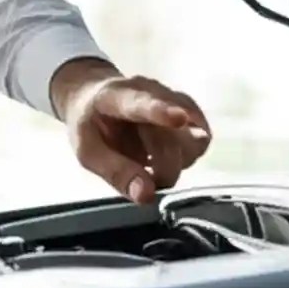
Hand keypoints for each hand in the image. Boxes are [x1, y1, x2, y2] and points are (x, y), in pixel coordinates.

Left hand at [51, 58, 211, 204]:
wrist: (93, 98)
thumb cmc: (89, 124)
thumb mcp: (87, 151)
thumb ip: (115, 172)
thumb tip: (147, 196)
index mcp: (117, 97)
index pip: (141, 103)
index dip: (161, 111)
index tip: (180, 119)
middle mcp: (152, 91)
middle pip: (174, 136)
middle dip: (165, 169)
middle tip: (145, 180)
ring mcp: (173, 99)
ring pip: (194, 140)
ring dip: (178, 164)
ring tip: (152, 165)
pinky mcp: (190, 111)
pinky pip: (201, 141)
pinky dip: (187, 158)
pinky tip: (166, 158)